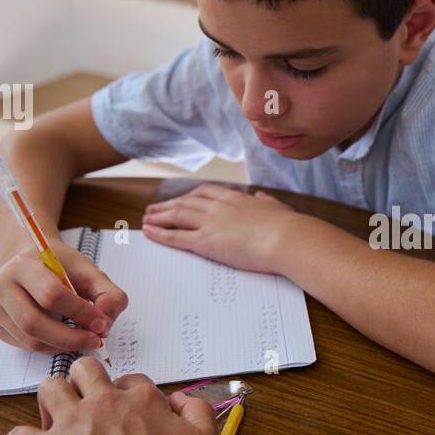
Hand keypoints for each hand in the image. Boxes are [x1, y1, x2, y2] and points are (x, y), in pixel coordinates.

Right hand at [0, 240, 128, 351]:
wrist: (31, 261)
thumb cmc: (60, 266)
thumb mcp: (89, 271)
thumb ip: (107, 294)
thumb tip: (104, 325)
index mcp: (22, 265)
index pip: (50, 294)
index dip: (79, 312)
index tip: (102, 323)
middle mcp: (2, 286)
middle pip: (33, 323)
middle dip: (70, 338)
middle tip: (95, 340)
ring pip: (30, 341)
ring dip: (63, 346)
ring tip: (84, 338)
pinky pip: (26, 347)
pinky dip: (52, 348)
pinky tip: (65, 337)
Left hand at [142, 183, 299, 272]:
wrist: (286, 238)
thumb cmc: (288, 227)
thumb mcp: (277, 208)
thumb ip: (266, 203)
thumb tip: (262, 197)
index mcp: (236, 198)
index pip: (205, 193)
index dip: (189, 196)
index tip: (180, 199)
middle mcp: (218, 206)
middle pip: (185, 202)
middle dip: (168, 205)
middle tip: (154, 209)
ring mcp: (210, 222)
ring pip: (177, 216)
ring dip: (159, 217)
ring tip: (147, 219)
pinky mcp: (206, 242)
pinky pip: (177, 236)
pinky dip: (160, 234)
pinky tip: (150, 232)